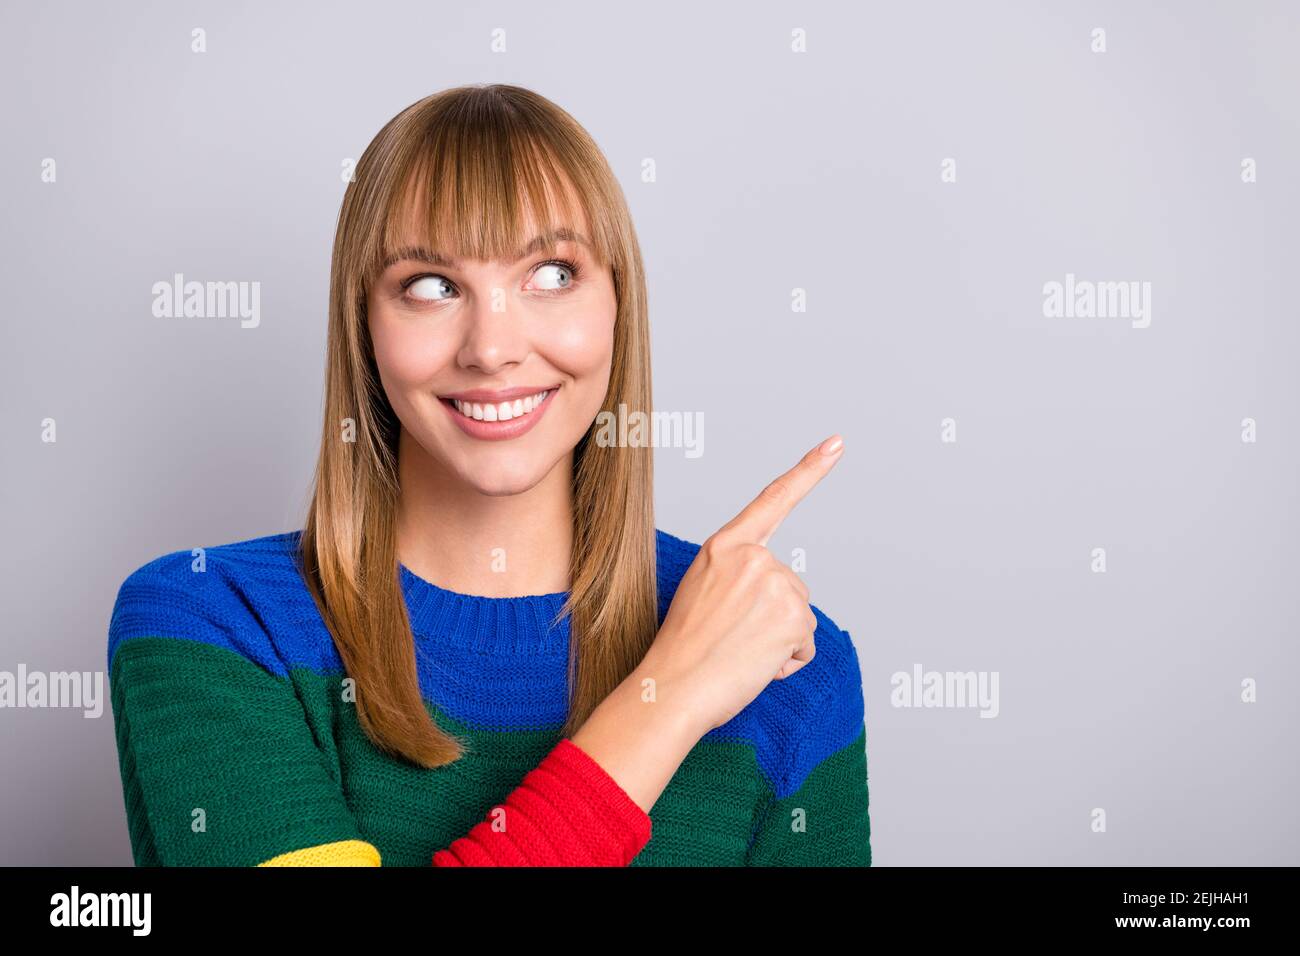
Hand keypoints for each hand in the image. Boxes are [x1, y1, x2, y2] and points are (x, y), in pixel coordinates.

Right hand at [640, 434, 845, 734]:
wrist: (670, 690)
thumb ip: (738, 580)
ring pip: (799, 617)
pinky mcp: (792, 615)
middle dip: (772, 618)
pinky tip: (754, 665)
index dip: (809, 470)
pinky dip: (787, 662)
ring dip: (778, 642)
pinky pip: (805, 644)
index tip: (836, 444)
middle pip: (790, 585)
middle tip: (731, 640)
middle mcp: (751, 557)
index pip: (773, 500)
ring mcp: (774, 583)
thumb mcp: (702, 595)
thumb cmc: (682, 653)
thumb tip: (777, 599)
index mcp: (724, 547)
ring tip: (738, 653)